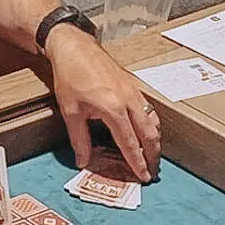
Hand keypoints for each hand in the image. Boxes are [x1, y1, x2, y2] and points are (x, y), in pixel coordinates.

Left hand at [46, 25, 160, 181]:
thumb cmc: (70, 76)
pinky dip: (152, 124)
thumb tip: (83, 161)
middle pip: (149, 134)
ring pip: (153, 120)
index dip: (137, 162)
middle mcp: (129, 100)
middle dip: (153, 155)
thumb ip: (79, 139)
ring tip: (153, 155)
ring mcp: (134, 91)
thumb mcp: (70, 111)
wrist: (75, 47)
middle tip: (152, 170)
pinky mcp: (134, 84)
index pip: (130, 143)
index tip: (143, 176)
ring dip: (155, 140)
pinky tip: (148, 130)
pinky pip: (149, 108)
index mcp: (114, 109)